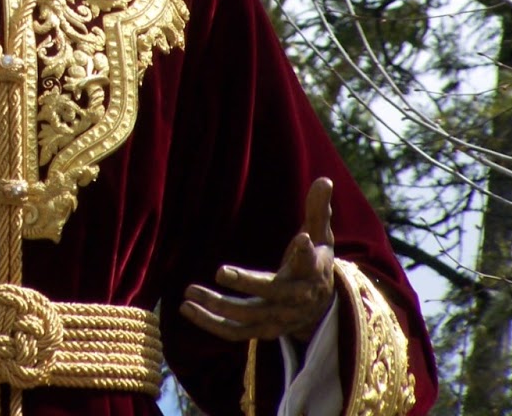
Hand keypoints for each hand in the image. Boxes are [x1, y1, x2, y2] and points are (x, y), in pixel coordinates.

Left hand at [181, 177, 335, 342]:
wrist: (321, 306)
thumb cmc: (316, 262)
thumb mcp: (322, 235)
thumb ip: (318, 210)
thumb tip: (325, 179)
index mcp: (311, 273)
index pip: (309, 263)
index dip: (305, 252)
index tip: (302, 238)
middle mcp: (294, 299)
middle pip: (271, 294)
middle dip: (246, 284)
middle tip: (220, 271)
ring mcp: (277, 318)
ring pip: (247, 318)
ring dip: (217, 307)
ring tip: (189, 291)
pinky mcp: (262, 330)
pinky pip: (235, 333)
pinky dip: (211, 324)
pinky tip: (187, 309)